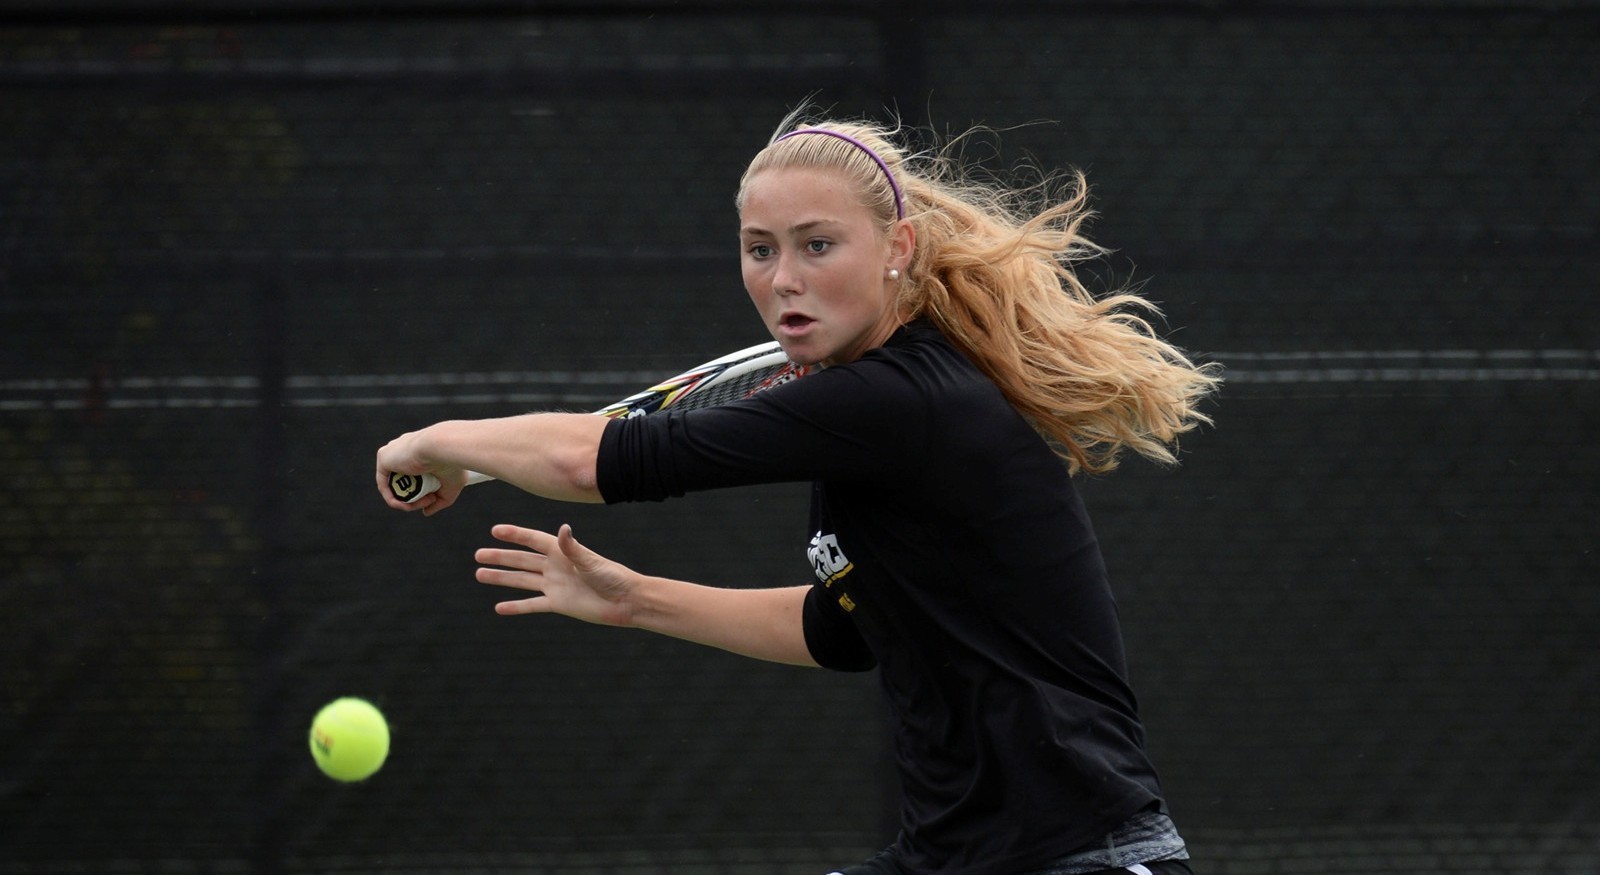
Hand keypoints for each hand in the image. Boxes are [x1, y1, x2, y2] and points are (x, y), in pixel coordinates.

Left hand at [376, 428, 463, 514]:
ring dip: (408, 500)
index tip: (435, 497)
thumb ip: (439, 501)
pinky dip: (393, 499)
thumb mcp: (450, 486)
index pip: (415, 473)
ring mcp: (393, 452)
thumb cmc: (453, 462)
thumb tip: (426, 512)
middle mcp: (405, 450)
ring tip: (424, 501)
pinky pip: (383, 484)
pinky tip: (407, 505)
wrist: (443, 447)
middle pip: (404, 482)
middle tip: (430, 500)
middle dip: (416, 496)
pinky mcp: (384, 457)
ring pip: (395, 485)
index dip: (423, 491)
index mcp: (420, 450)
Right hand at [475, 524, 636, 624]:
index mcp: (562, 552)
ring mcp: (554, 585)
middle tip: (478, 555)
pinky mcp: (558, 603)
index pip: (533, 540)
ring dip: (502, 578)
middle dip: (500, 557)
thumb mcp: (591, 561)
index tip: (495, 530)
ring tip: (480, 575)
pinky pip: (532, 604)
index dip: (514, 535)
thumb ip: (573, 548)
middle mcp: (555, 567)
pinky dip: (516, 607)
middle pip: (521, 560)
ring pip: (522, 580)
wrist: (625, 601)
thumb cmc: (612, 576)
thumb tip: (563, 528)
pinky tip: (500, 608)